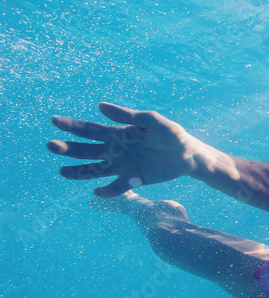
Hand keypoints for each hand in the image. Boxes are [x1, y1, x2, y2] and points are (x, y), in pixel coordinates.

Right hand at [47, 103, 202, 196]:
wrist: (188, 155)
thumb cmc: (171, 134)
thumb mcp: (152, 121)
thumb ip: (128, 116)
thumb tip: (100, 106)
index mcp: (117, 134)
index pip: (90, 130)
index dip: (71, 125)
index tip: (54, 121)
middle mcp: (115, 150)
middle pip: (85, 150)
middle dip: (67, 148)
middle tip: (51, 145)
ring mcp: (122, 166)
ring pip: (94, 170)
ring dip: (78, 172)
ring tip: (62, 171)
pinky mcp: (133, 180)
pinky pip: (116, 187)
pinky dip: (108, 191)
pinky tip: (98, 191)